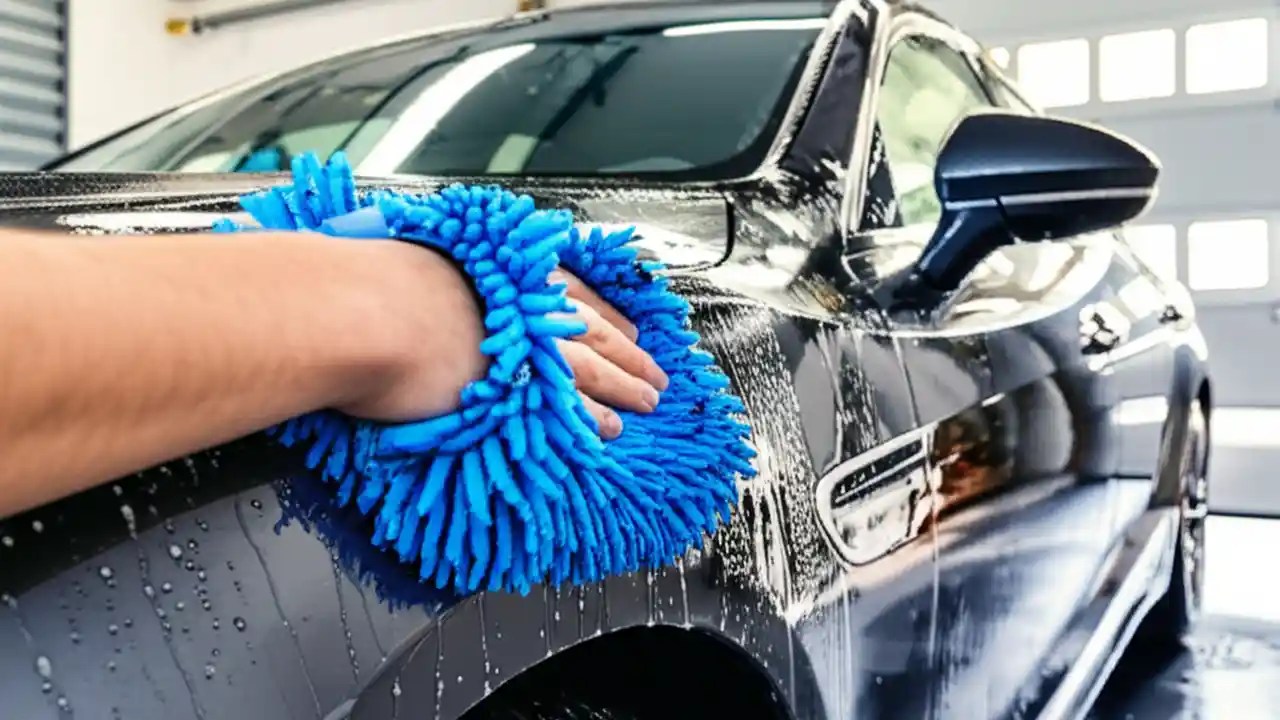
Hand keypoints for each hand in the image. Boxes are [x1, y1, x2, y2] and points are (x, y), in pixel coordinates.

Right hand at [341, 244, 665, 438]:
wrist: (362, 314)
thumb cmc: (372, 284)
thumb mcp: (414, 263)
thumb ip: (439, 280)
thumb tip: (437, 296)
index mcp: (504, 270)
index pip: (569, 291)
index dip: (602, 310)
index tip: (626, 326)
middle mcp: (525, 307)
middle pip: (593, 333)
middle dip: (628, 354)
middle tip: (652, 372)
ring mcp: (525, 350)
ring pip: (593, 371)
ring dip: (623, 389)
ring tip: (644, 405)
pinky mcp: (518, 393)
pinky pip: (569, 410)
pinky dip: (589, 422)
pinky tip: (608, 432)